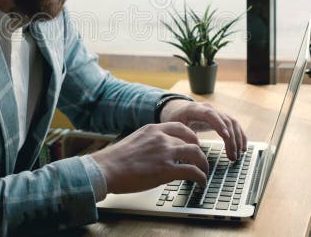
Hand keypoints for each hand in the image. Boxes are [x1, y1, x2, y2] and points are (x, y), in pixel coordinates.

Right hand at [91, 122, 208, 193]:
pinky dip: (201, 178)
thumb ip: (149, 143)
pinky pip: (193, 171)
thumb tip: (156, 153)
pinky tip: (200, 183)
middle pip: (191, 141)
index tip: (193, 144)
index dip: (191, 136)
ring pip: (196, 154)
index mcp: (152, 129)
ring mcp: (166, 152)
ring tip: (204, 173)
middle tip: (200, 161)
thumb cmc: (114, 160)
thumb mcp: (134, 141)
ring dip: (203, 165)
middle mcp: (162, 138)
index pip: (180, 127)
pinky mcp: (167, 169)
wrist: (106, 169)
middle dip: (199, 152)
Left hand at [159, 99, 246, 160]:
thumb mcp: (173, 125)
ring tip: (237, 155)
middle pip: (225, 121)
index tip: (226, 137)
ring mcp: (217, 112)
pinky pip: (234, 125)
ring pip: (233, 123)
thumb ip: (181, 135)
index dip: (219, 124)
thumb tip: (194, 149)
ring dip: (237, 139)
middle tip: (232, 157)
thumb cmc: (175, 118)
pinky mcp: (221, 118)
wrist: (177, 108)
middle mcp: (209, 109)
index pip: (210, 114)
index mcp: (195, 109)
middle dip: (231, 140)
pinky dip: (240, 136)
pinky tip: (242, 148)